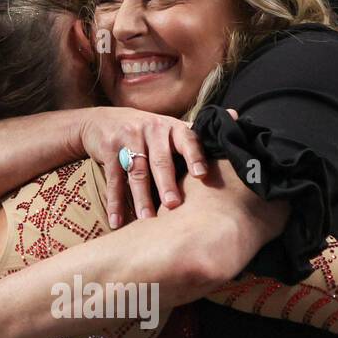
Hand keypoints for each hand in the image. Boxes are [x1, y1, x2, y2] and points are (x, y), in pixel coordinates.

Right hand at [78, 107, 208, 228]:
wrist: (102, 120)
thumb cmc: (146, 131)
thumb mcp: (170, 128)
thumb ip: (196, 132)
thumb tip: (235, 116)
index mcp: (172, 127)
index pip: (187, 140)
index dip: (195, 156)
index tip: (201, 175)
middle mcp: (152, 130)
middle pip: (161, 160)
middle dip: (167, 184)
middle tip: (173, 205)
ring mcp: (129, 138)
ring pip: (137, 172)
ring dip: (141, 198)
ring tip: (147, 220)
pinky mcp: (109, 149)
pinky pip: (113, 179)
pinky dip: (115, 202)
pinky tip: (117, 221)